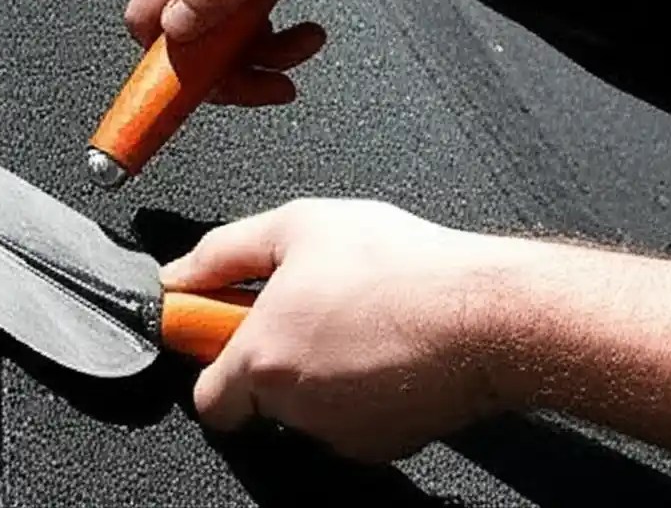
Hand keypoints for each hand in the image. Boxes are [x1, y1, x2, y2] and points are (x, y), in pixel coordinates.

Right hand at [123, 0, 391, 104]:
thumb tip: (172, 29)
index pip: (146, 16)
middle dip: (229, 64)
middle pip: (186, 34)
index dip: (169, 59)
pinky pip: (244, 19)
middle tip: (268, 81)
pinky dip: (272, 36)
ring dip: (261, 53)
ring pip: (220, 33)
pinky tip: (302, 32)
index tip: (203, 88)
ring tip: (302, 45)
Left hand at [159, 198, 501, 462]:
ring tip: (359, 318)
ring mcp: (342, 431)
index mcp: (262, 359)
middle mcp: (297, 406)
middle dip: (276, 355)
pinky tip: (387, 345)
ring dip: (322, 368)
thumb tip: (181, 275)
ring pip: (311, 406)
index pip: (207, 397)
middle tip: (309, 309)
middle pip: (262, 395)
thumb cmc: (401, 266)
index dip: (214, 360)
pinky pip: (357, 416)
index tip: (225, 330)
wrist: (490, 315)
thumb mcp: (297, 226)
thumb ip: (223, 253)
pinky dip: (364, 388)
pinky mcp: (387, 444)